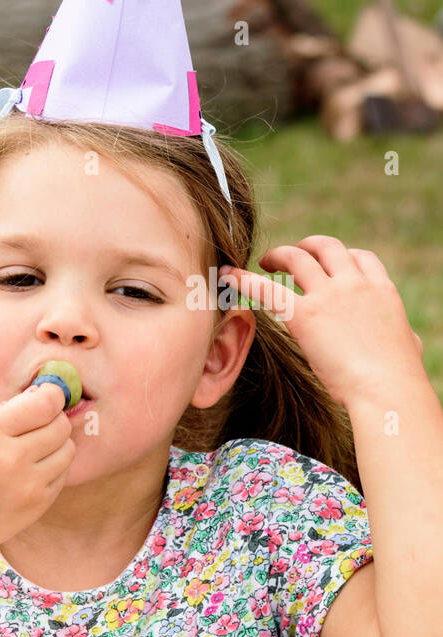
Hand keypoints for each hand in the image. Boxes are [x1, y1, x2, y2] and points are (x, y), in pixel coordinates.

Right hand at [0, 382, 74, 559]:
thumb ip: (2, 408)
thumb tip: (44, 394)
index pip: (45, 403)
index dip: (52, 394)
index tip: (47, 394)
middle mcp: (10, 459)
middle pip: (60, 425)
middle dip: (52, 418)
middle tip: (36, 422)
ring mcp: (26, 487)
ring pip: (67, 450)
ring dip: (54, 444)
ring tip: (30, 448)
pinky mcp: (35, 507)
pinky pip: (61, 475)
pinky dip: (50, 468)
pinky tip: (26, 471)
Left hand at [220, 235, 424, 408]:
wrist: (387, 389)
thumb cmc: (399, 378)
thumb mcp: (407, 344)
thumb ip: (400, 335)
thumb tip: (405, 341)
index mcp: (381, 290)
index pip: (359, 257)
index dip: (339, 258)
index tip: (326, 267)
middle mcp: (354, 284)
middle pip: (326, 247)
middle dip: (306, 247)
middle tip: (288, 259)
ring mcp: (329, 296)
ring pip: (297, 257)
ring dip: (278, 255)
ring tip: (262, 262)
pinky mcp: (304, 316)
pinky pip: (267, 289)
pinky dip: (245, 279)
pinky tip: (230, 277)